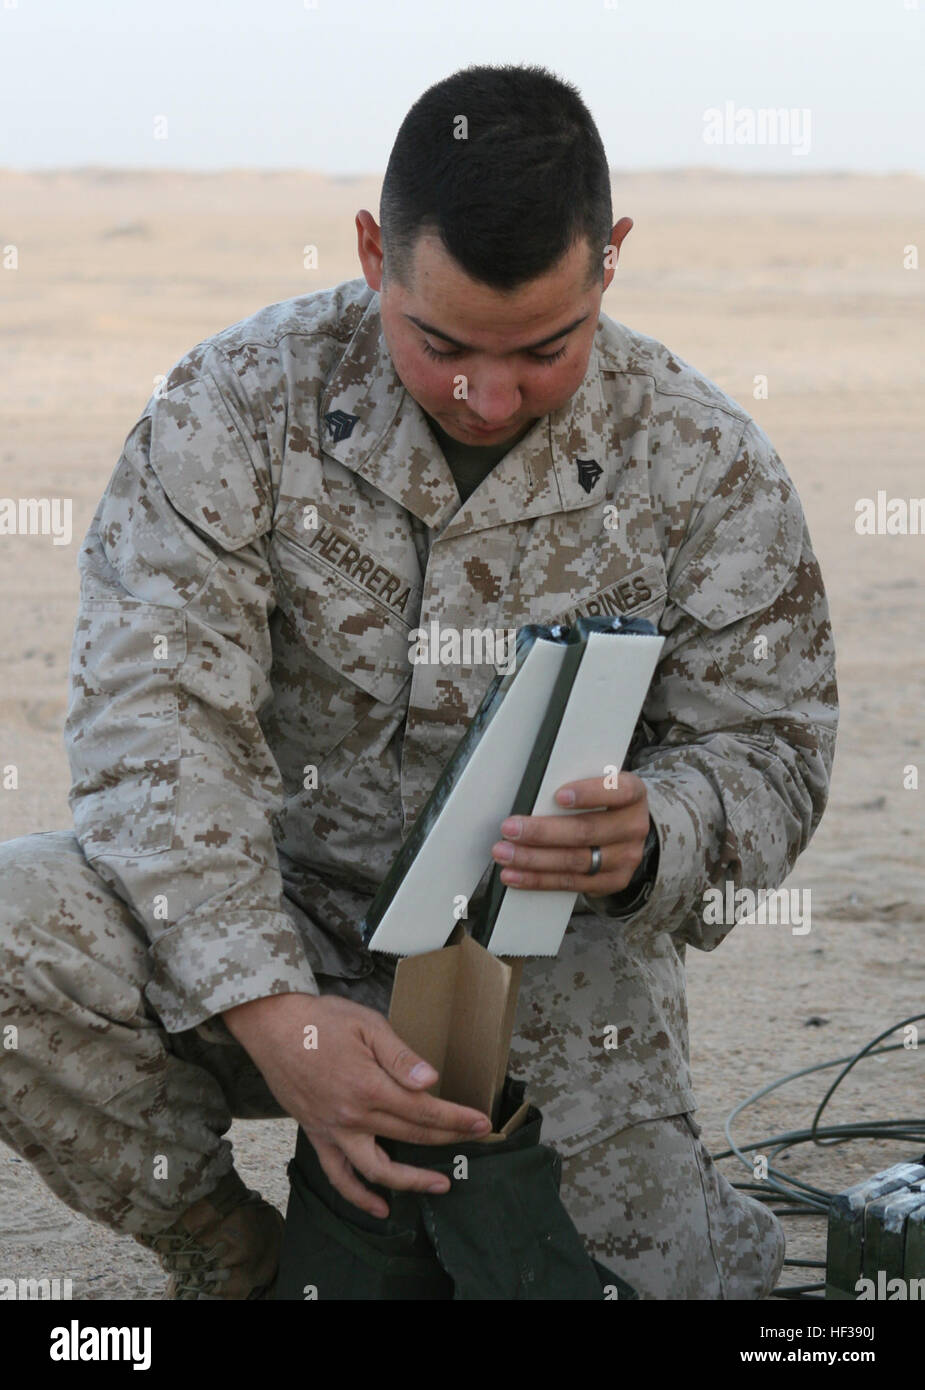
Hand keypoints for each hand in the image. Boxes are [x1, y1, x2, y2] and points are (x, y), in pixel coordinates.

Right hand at [222, 992, 491, 1217]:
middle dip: (448, 1139)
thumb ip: (400, 1056)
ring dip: (410, 1181)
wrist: (273, 1027)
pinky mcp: (318, 1136)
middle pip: (410, 1136)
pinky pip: (338, 1175)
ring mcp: (333, 1130)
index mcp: (369, 1087)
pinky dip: (358, 1197)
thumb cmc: (321, 1021)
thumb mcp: (367, 1026)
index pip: (423, 1110)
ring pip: (377, 1169)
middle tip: (474, 1139)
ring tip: (439, 1185)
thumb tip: (430, 1081)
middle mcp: (353, 1116)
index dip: (456, 1119)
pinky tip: (379, 1208)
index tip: (481, 1123)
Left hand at [490, 771, 650, 897]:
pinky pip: (572, 883)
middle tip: (510, 828)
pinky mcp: (613, 881)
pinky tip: (516, 875)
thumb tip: (531, 795)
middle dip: (543, 831)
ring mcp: (626, 857)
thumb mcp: (597, 785)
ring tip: (505, 854)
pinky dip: (539, 879)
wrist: (625, 832)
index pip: (618, 791)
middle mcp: (634, 826)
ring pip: (576, 861)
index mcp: (633, 794)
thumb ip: (574, 785)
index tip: (558, 795)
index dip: (589, 793)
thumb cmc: (602, 801)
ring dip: (534, 859)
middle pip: (586, 831)